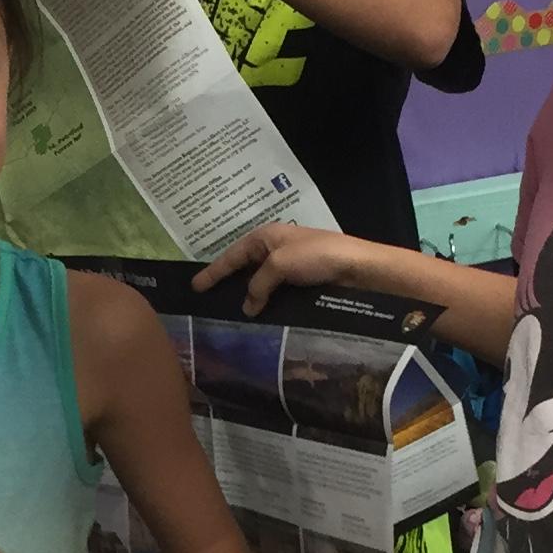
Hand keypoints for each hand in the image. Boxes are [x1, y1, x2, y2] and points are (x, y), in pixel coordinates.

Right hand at [193, 221, 364, 314]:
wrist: (357, 266)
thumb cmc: (316, 256)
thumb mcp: (280, 266)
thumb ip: (258, 285)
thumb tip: (247, 307)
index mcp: (265, 237)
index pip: (232, 255)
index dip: (213, 272)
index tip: (195, 287)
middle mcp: (274, 248)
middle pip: (244, 267)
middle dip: (228, 282)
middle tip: (208, 301)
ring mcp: (289, 265)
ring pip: (260, 282)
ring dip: (248, 296)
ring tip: (231, 314)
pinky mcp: (301, 280)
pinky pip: (275, 291)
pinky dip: (265, 301)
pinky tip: (259, 315)